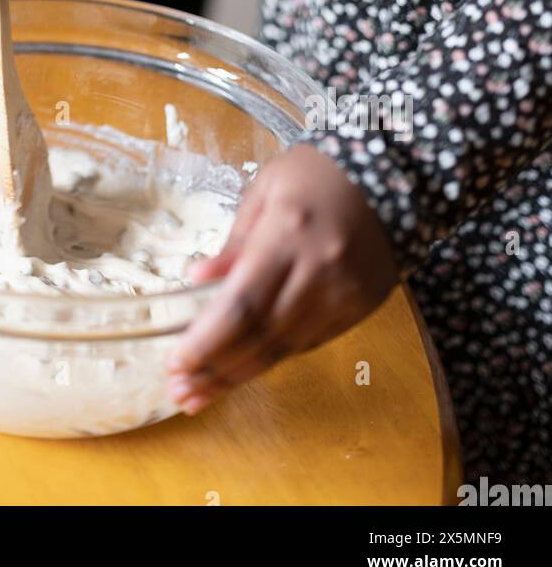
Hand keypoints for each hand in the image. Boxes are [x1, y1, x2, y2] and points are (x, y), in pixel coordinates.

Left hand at [167, 145, 398, 412]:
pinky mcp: (358, 307)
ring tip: (200, 393)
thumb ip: (233, 242)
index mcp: (287, 233)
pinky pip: (308, 343)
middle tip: (179, 389)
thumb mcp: (264, 191)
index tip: (176, 361)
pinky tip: (242, 369)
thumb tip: (198, 279)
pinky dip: (272, 358)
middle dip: (216, 368)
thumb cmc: (316, 174)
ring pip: (284, 349)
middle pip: (261, 335)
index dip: (207, 340)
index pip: (242, 303)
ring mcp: (344, 294)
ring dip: (239, 375)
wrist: (390, 177)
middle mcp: (319, 270)